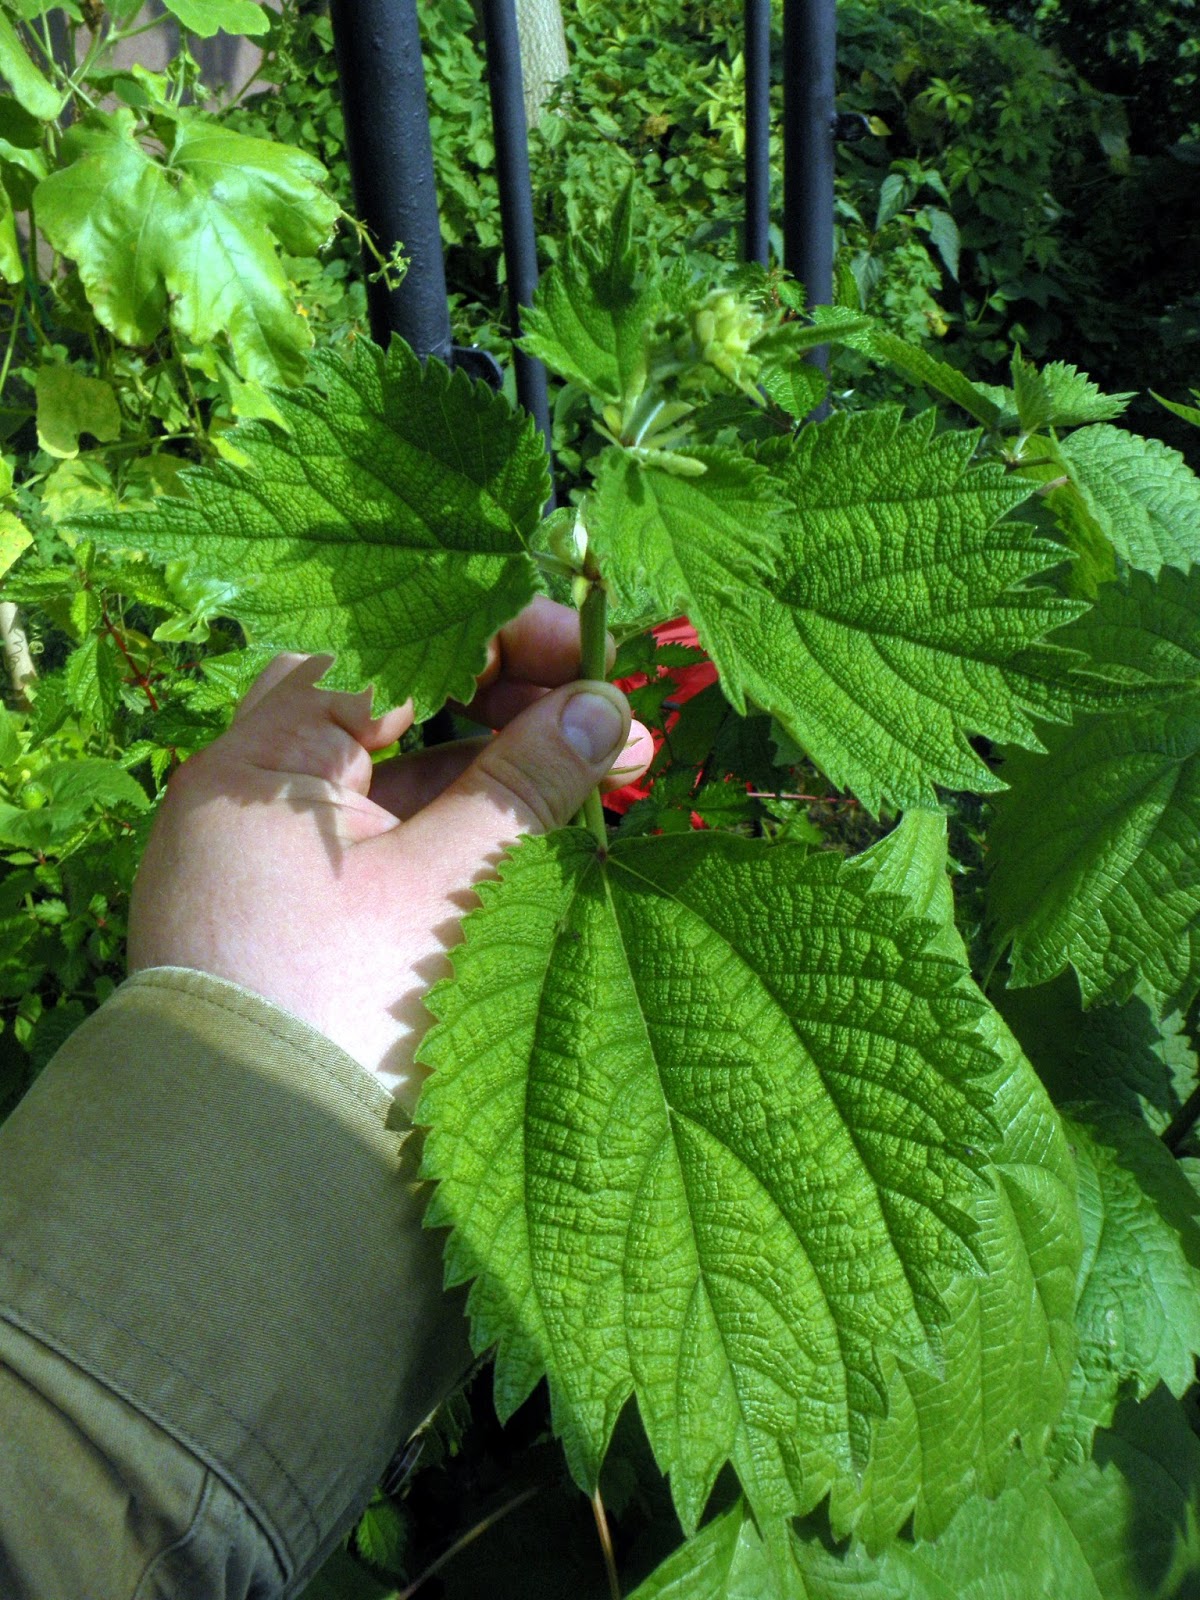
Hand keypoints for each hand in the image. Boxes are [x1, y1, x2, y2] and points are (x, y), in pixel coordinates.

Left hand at [127, 598, 652, 1106]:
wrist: (260, 1191)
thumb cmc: (349, 1020)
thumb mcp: (456, 888)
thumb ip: (530, 784)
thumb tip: (604, 704)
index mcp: (259, 770)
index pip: (387, 651)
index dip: (494, 637)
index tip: (586, 647)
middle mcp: (246, 802)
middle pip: (389, 705)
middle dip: (504, 703)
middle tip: (607, 720)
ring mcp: (268, 863)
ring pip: (391, 778)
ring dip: (491, 767)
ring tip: (602, 776)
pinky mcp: (297, 921)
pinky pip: (383, 843)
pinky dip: (456, 829)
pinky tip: (541, 834)